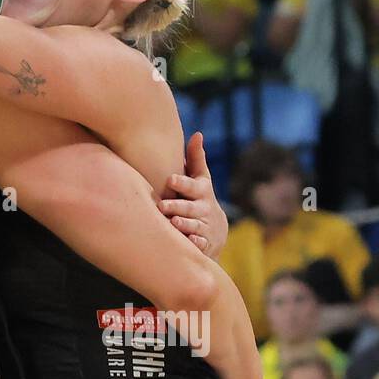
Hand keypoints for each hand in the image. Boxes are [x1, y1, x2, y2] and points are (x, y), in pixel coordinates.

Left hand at [158, 132, 227, 257]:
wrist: (215, 230)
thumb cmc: (199, 197)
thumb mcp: (201, 179)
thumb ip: (196, 159)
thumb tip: (197, 134)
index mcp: (201, 192)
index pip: (192, 186)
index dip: (182, 182)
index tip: (170, 179)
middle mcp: (204, 209)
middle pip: (190, 208)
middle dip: (178, 206)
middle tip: (163, 206)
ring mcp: (205, 227)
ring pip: (194, 226)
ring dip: (184, 225)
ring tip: (173, 223)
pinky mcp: (204, 244)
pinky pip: (200, 245)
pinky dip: (195, 244)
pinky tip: (188, 242)